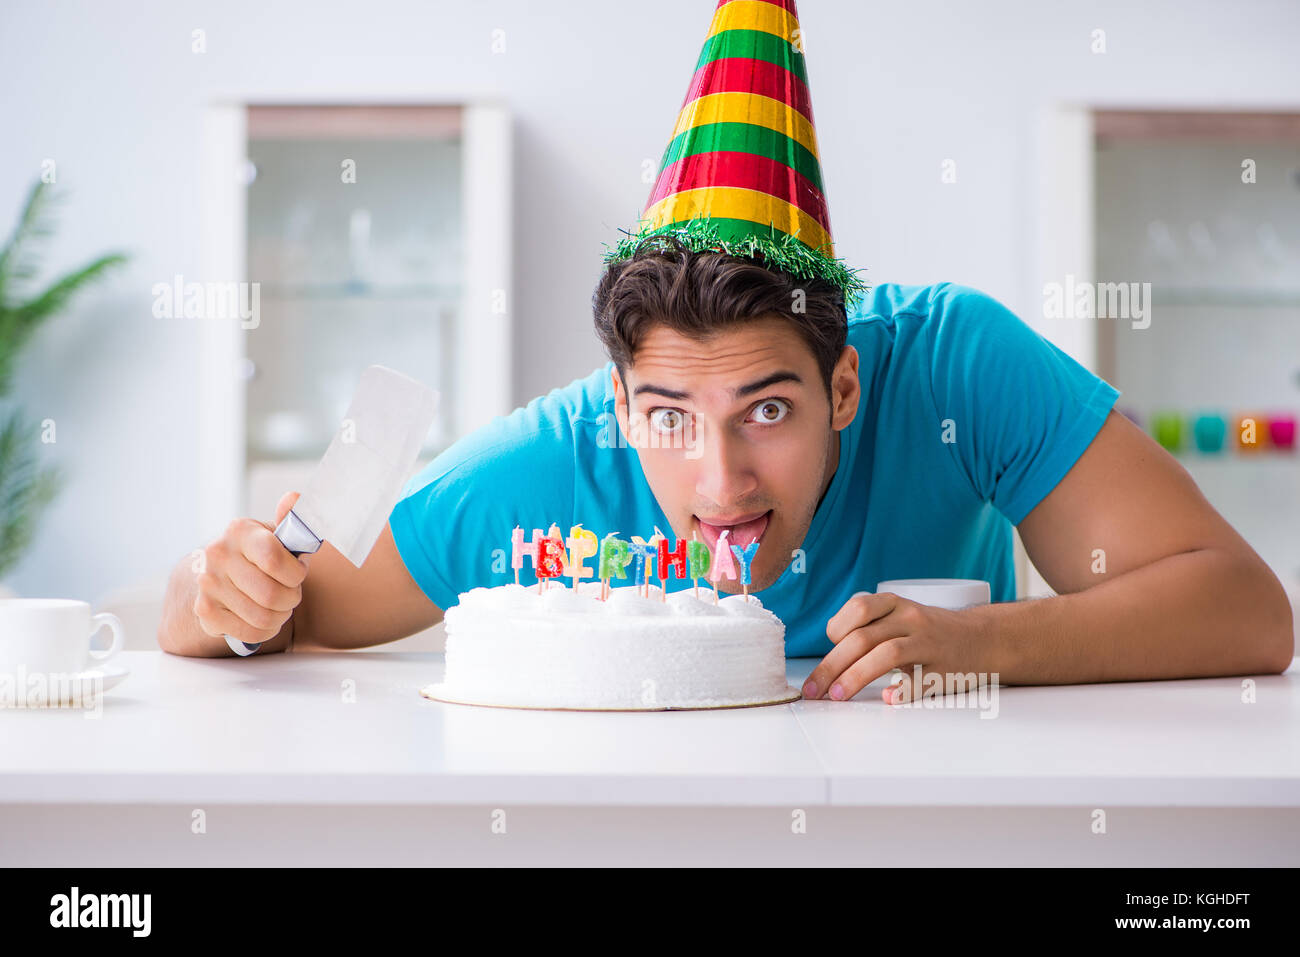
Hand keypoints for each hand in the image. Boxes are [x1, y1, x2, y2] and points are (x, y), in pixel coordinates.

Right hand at [193, 491, 310, 645]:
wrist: (223, 573)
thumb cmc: (261, 554)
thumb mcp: (278, 534)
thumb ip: (292, 520)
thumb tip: (294, 498)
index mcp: (239, 531)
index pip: (273, 558)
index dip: (295, 573)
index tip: (298, 573)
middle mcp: (218, 554)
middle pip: (271, 594)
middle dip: (291, 598)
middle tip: (291, 593)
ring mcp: (208, 583)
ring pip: (262, 617)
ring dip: (281, 616)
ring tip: (280, 605)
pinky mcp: (205, 611)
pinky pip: (249, 632)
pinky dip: (266, 630)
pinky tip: (266, 618)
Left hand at [802, 592, 997, 703]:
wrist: (983, 639)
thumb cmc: (929, 631)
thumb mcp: (899, 616)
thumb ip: (867, 628)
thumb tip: (830, 660)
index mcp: (895, 604)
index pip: (857, 610)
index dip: (836, 632)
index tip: (829, 650)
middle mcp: (911, 620)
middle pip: (863, 638)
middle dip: (831, 666)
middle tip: (813, 690)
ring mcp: (929, 644)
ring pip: (886, 655)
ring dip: (855, 677)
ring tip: (837, 696)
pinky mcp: (944, 671)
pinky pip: (920, 681)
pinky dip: (901, 691)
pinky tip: (887, 698)